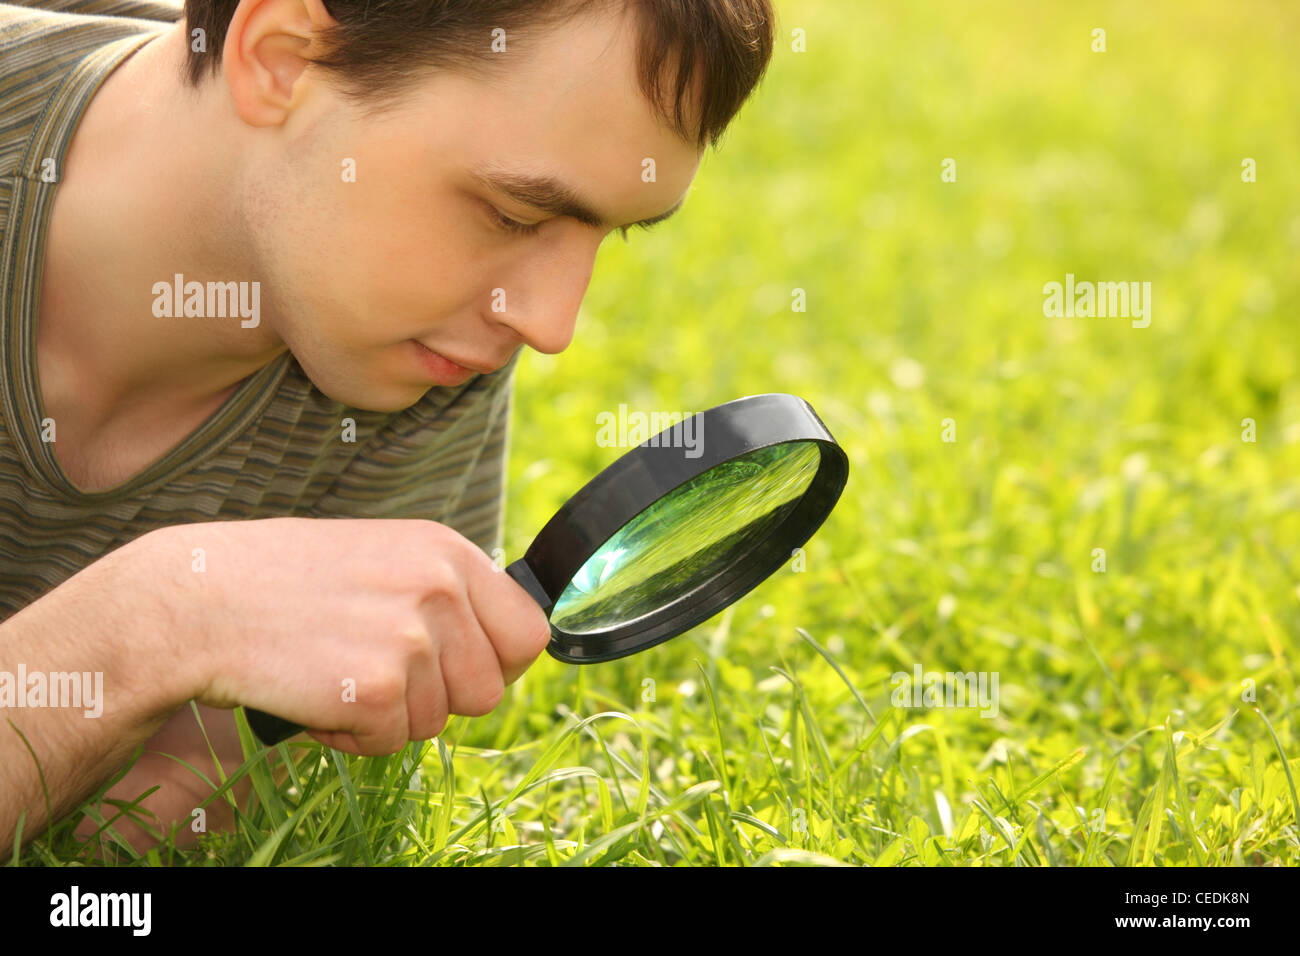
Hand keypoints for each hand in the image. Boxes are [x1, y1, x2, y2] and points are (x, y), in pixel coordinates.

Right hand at [140, 518, 551, 754]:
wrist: (201, 599)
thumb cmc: (286, 581)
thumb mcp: (384, 558)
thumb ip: (443, 595)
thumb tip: (504, 650)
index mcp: (448, 552)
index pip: (529, 632)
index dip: (498, 665)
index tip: (461, 670)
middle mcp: (440, 589)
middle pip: (488, 691)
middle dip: (437, 699)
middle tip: (378, 673)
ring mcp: (413, 638)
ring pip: (437, 722)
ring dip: (388, 716)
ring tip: (336, 672)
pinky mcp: (378, 689)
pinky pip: (389, 744)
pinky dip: (351, 735)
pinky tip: (315, 694)